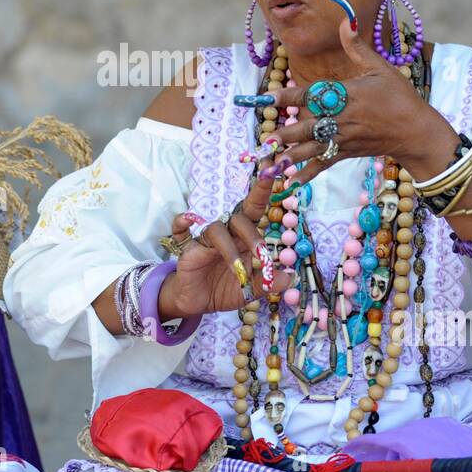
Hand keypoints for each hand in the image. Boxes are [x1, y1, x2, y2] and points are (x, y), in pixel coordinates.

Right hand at [158, 165, 291, 318]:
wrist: (198, 301)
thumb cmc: (225, 288)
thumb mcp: (252, 290)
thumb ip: (269, 283)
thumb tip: (290, 277)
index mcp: (245, 238)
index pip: (257, 210)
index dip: (263, 190)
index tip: (272, 170)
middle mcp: (228, 233)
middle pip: (240, 219)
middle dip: (253, 235)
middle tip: (261, 254)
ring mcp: (207, 239)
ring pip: (218, 229)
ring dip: (230, 251)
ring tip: (239, 273)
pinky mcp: (189, 247)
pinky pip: (181, 229)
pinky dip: (182, 221)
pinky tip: (188, 218)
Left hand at [265, 13, 455, 185]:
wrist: (417, 131)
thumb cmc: (399, 97)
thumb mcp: (381, 68)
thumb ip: (358, 47)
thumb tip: (345, 20)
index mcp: (348, 96)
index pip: (313, 95)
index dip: (289, 96)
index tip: (268, 98)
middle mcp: (343, 119)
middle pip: (309, 127)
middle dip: (286, 134)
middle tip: (265, 139)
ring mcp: (345, 138)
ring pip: (314, 148)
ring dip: (292, 156)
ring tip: (272, 162)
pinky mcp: (348, 152)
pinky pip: (325, 164)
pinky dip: (308, 174)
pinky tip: (291, 182)